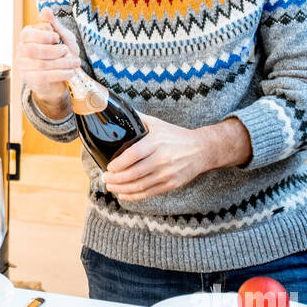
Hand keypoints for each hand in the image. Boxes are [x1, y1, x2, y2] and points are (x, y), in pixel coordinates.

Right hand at [16, 7, 81, 111]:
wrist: (61, 75)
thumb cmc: (61, 52)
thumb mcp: (62, 36)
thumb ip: (54, 24)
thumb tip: (45, 10)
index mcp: (26, 36)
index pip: (28, 34)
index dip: (42, 36)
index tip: (56, 37)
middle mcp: (21, 50)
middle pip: (32, 50)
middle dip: (53, 51)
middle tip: (66, 51)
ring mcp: (22, 65)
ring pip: (40, 65)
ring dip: (61, 64)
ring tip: (75, 63)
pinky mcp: (27, 79)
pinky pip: (42, 77)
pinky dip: (59, 74)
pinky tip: (70, 73)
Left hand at [102, 114, 217, 200]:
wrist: (201, 149)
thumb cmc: (176, 136)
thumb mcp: (157, 124)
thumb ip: (138, 119)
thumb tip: (117, 111)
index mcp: (156, 142)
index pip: (133, 154)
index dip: (118, 163)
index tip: (109, 166)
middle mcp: (162, 159)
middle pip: (133, 173)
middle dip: (115, 178)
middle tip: (104, 177)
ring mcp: (167, 173)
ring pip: (139, 186)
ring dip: (121, 188)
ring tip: (110, 186)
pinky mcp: (171, 184)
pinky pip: (148, 193)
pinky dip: (133, 196)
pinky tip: (123, 194)